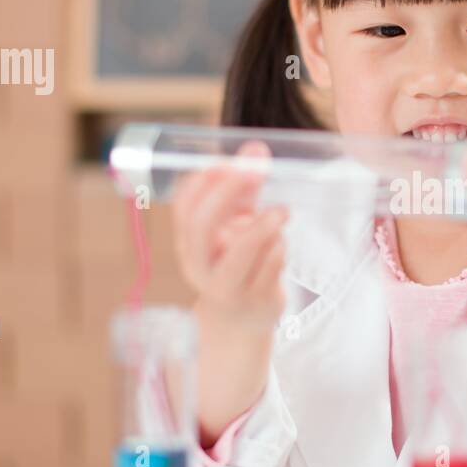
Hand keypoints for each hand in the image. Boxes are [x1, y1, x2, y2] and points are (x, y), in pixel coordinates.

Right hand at [171, 141, 288, 331]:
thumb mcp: (236, 223)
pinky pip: (269, 268)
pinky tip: (281, 244)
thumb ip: (245, 188)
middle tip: (256, 171)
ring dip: (262, 227)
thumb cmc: (239, 259)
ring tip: (281, 212)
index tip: (229, 162)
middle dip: (228, 194)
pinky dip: (278, 249)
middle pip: (202, 227)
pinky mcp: (256, 301)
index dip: (203, 182)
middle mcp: (199, 266)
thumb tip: (256, 149)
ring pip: (239, 251)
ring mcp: (226, 287)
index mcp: (188, 242)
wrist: (243, 318)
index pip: (184, 208)